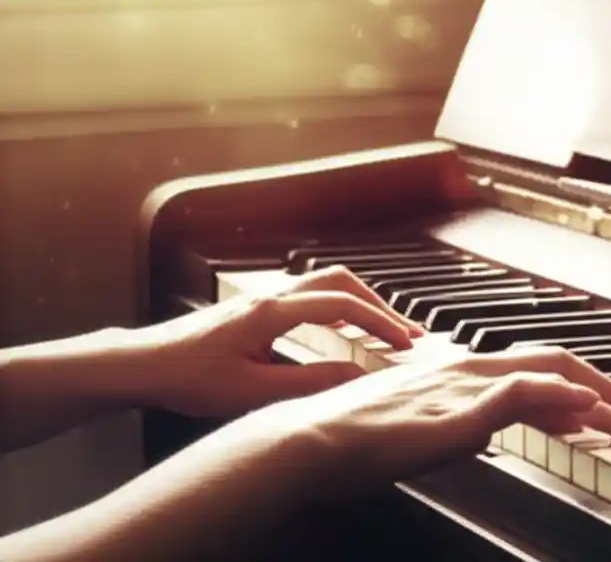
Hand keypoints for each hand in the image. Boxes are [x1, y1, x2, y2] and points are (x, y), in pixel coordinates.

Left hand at [133, 266, 421, 417]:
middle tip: (406, 331)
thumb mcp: (252, 391)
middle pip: (341, 281)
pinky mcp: (255, 308)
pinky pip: (309, 295)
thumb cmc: (186, 378)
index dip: (381, 323)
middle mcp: (270, 296)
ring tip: (383, 329)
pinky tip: (344, 329)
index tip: (406, 344)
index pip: (343, 305)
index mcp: (272, 311)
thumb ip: (309, 383)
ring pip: (325, 284)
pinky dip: (338, 306)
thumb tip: (356, 376)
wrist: (141, 365)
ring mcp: (262, 298)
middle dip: (379, 304)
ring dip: (359, 302)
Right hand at [255, 345, 610, 492]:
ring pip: (548, 375)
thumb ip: (462, 424)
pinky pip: (519, 394)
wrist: (309, 443)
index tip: (609, 405)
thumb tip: (491, 431)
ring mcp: (465, 385)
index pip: (535, 368)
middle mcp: (469, 367)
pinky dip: (558, 396)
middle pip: (554, 363)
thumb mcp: (425, 430)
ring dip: (596, 396)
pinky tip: (583, 407)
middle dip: (604, 386)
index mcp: (461, 370)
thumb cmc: (355, 439)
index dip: (579, 383)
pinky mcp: (457, 410)